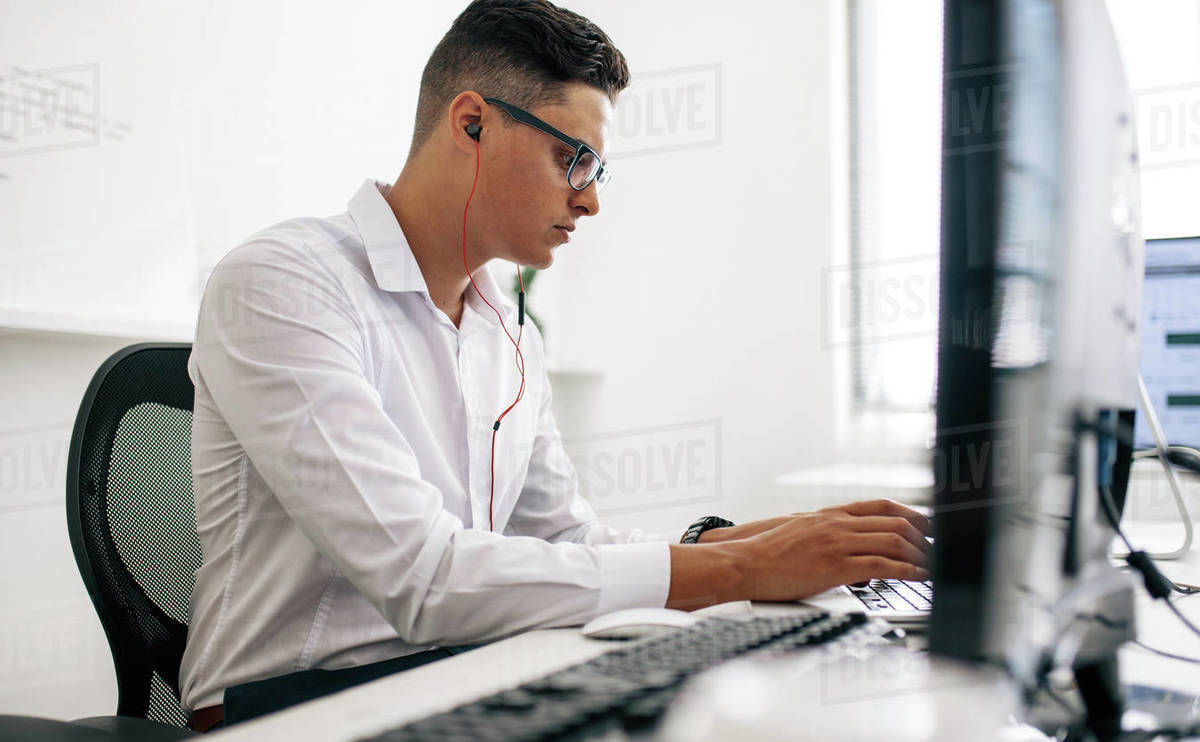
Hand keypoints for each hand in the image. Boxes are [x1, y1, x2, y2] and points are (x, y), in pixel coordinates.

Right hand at [736, 499, 930, 600]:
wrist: (743, 563)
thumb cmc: (767, 553)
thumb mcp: (800, 532)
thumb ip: (827, 534)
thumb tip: (845, 546)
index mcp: (830, 515)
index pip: (882, 506)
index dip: (913, 515)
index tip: (929, 526)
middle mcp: (838, 524)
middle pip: (895, 523)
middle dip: (924, 538)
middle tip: (938, 551)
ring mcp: (837, 544)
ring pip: (894, 542)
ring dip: (920, 555)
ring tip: (933, 567)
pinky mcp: (835, 567)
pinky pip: (882, 566)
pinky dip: (906, 571)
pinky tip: (916, 577)